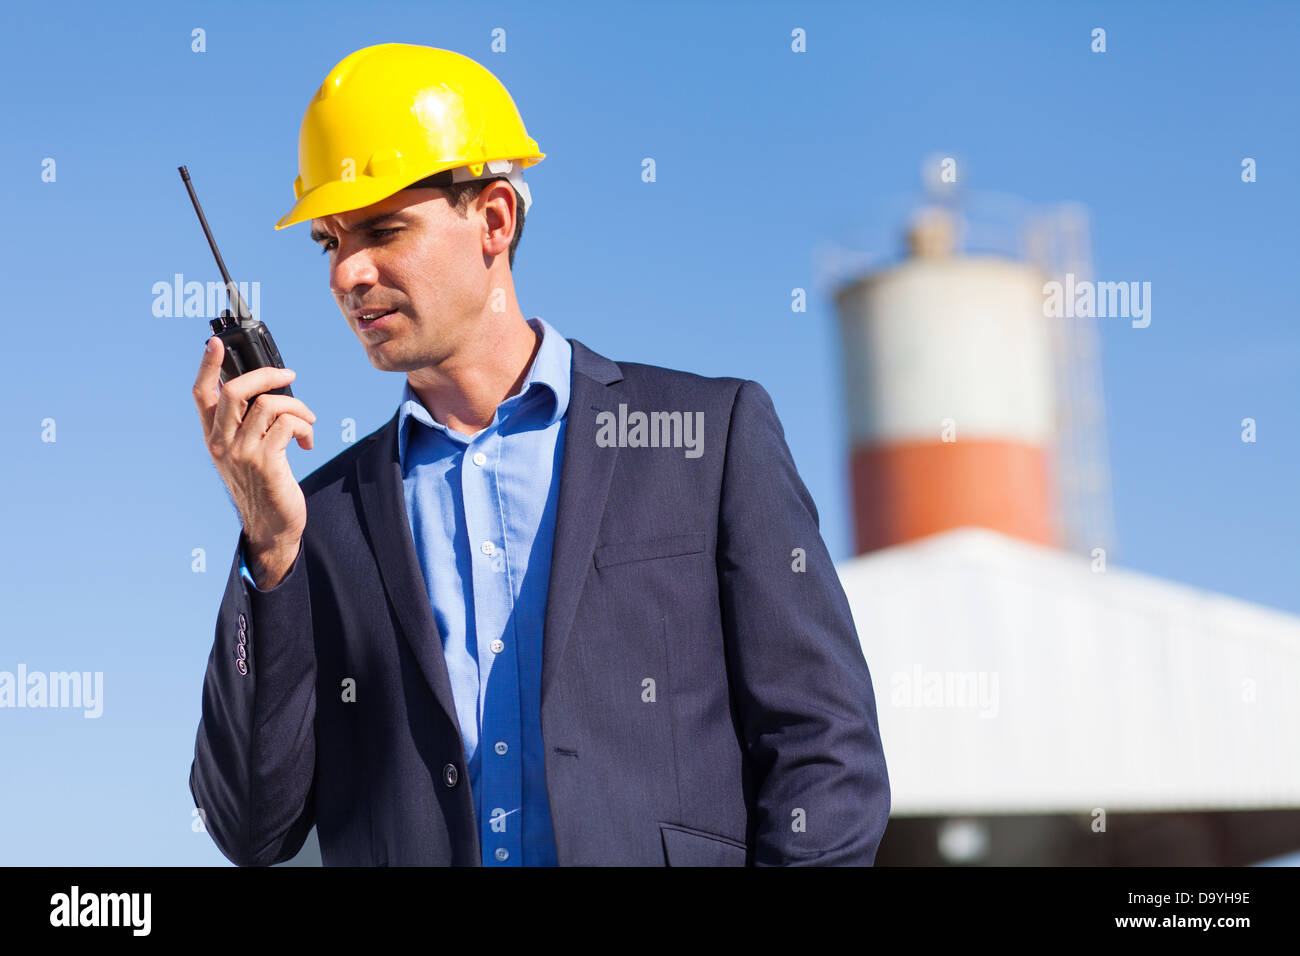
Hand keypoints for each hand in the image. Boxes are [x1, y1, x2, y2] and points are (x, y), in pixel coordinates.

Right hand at [193, 337, 315, 582]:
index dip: (207, 366)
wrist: (271, 526)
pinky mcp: (265, 463)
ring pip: (269, 404)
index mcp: (213, 436)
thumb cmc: (264, 484)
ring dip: (297, 406)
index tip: (215, 343)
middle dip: (267, 375)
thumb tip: (271, 389)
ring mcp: (241, 453)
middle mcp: (221, 442)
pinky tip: (307, 442)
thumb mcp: (246, 452)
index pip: (201, 394)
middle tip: (289, 376)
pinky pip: (288, 424)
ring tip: (308, 420)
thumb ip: (248, 424)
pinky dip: (305, 426)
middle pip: (235, 390)